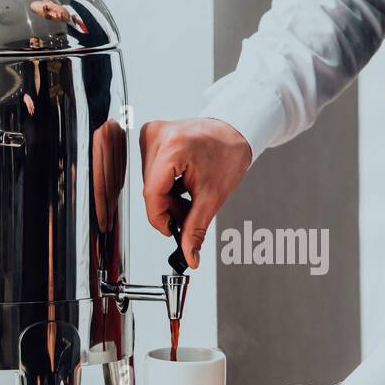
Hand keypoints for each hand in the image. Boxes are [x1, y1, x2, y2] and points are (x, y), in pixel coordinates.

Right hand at [139, 118, 251, 267]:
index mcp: (174, 147)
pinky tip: (181, 183)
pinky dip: (165, 184)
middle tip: (188, 212)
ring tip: (188, 195)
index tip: (171, 230)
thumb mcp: (213, 195)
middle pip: (150, 189)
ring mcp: (152, 135)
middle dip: (168, 207)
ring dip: (166, 197)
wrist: (235, 130)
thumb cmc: (228, 153)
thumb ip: (196, 229)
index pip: (152, 193)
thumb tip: (188, 255)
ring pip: (149, 183)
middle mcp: (157, 136)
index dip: (160, 218)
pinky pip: (150, 171)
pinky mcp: (151, 137)